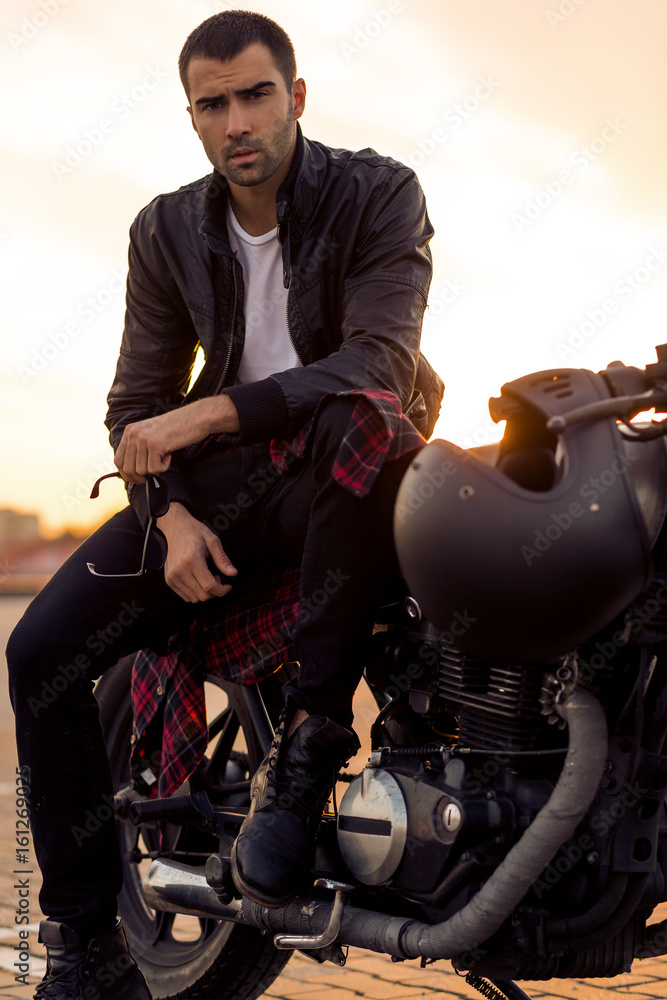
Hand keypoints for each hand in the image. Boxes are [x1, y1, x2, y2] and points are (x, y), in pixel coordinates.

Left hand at [114, 396, 239, 483]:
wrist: (195, 417)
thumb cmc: (176, 428)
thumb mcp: (151, 434)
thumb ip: (138, 448)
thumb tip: (131, 472)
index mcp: (130, 430)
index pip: (118, 460)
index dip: (127, 474)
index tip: (138, 479)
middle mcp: (133, 433)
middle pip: (127, 468)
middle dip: (139, 476)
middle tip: (154, 472)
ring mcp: (143, 438)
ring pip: (141, 470)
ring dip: (155, 469)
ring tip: (165, 456)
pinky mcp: (155, 445)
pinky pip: (154, 468)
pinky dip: (163, 467)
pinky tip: (169, 455)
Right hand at [158, 503, 237, 602]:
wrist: (172, 526)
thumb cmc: (193, 531)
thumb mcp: (212, 540)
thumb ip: (222, 559)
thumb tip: (233, 573)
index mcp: (192, 560)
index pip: (209, 586)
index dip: (222, 590)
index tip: (228, 586)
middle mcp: (180, 571)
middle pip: (202, 595)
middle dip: (215, 591)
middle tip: (218, 578)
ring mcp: (172, 577)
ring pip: (194, 598)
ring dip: (205, 593)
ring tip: (207, 577)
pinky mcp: (169, 580)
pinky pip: (185, 596)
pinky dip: (195, 592)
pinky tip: (198, 580)